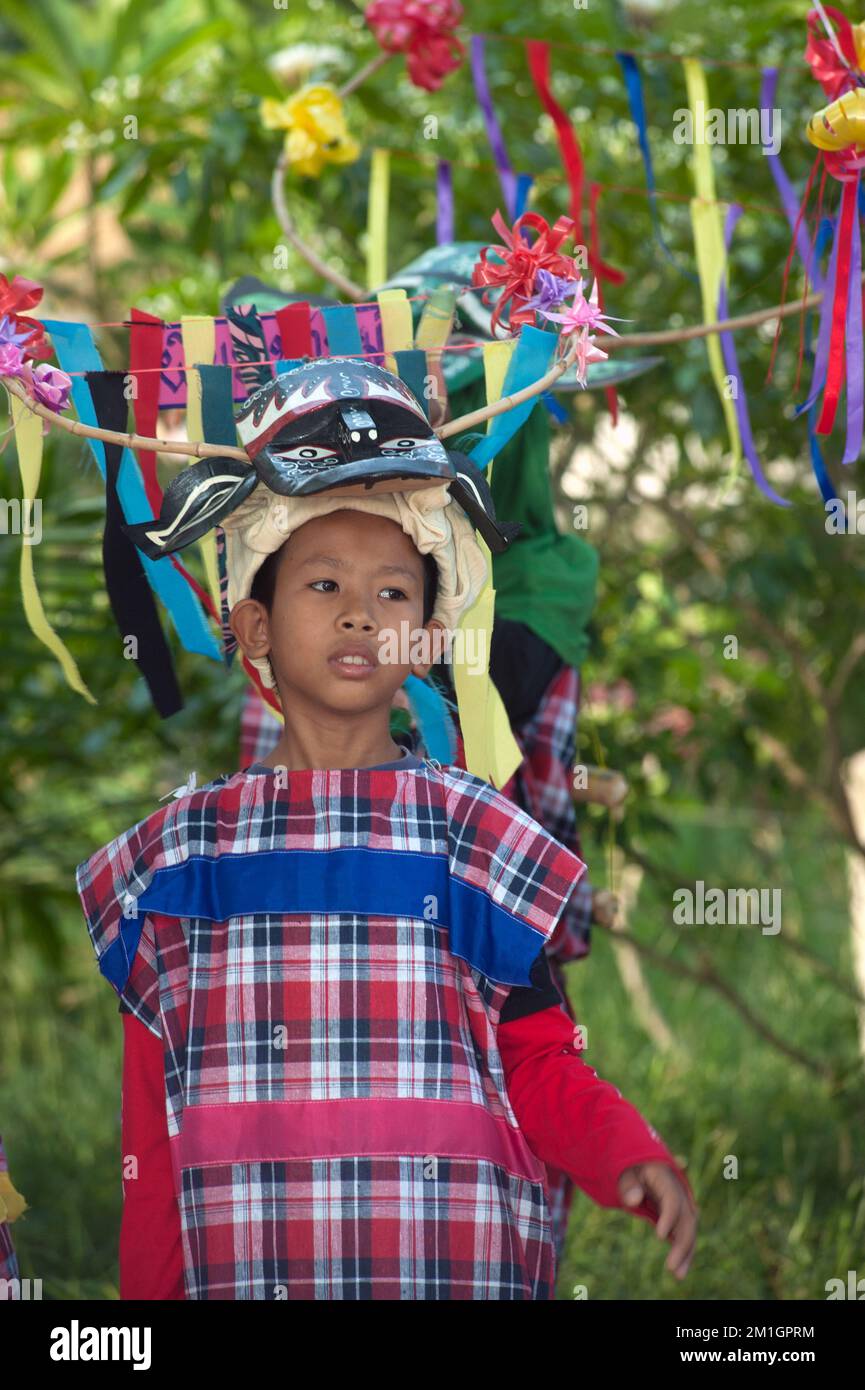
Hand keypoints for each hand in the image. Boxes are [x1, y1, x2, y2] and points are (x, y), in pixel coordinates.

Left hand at [617, 1162, 697, 1279]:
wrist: (639, 1165)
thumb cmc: (629, 1169)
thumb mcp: (624, 1173)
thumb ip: (628, 1186)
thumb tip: (633, 1200)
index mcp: (666, 1177)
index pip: (672, 1199)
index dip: (669, 1218)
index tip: (659, 1236)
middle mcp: (679, 1191)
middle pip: (686, 1219)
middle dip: (682, 1244)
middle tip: (671, 1268)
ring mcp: (682, 1204)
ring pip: (689, 1230)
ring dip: (686, 1252)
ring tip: (679, 1275)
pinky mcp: (679, 1216)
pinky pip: (683, 1234)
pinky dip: (683, 1251)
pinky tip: (679, 1270)